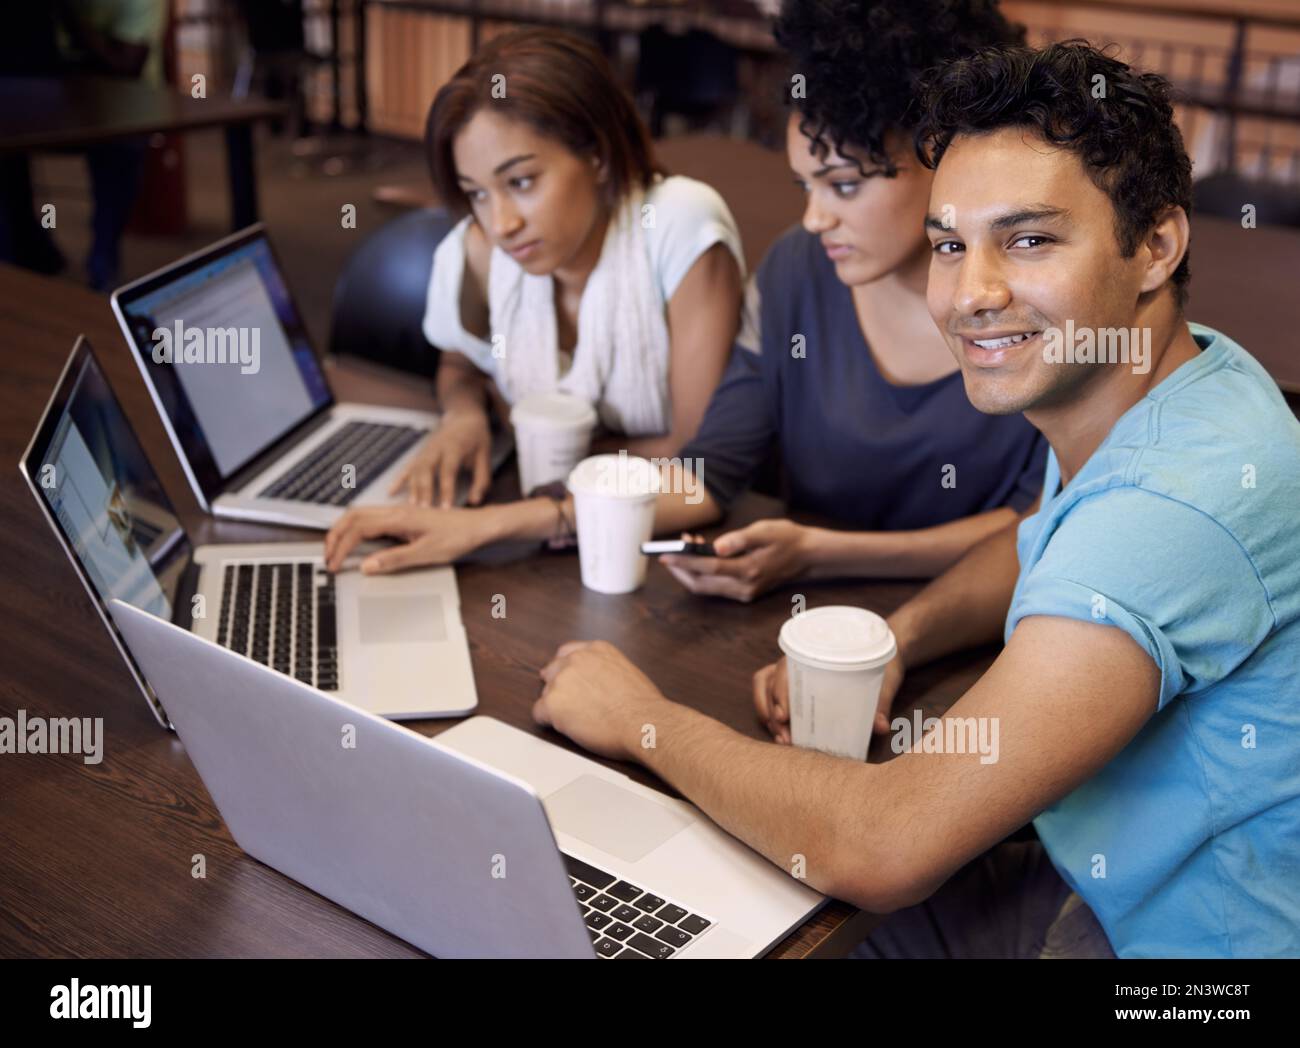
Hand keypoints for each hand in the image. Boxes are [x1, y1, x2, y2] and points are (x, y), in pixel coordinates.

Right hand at [324, 504, 496, 572]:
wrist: (479, 525)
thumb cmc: (458, 537)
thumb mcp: (427, 554)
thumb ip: (395, 560)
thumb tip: (367, 566)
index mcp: (398, 518)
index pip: (357, 529)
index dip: (341, 547)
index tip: (334, 565)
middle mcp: (396, 511)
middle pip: (352, 516)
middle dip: (334, 535)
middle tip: (326, 556)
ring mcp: (399, 512)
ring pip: (361, 514)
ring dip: (344, 530)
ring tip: (336, 549)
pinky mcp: (404, 517)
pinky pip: (372, 518)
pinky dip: (357, 528)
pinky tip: (357, 541)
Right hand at [389, 408, 491, 507]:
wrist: (463, 416)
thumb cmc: (477, 438)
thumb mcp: (485, 456)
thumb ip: (481, 480)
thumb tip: (474, 502)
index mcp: (454, 447)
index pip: (448, 470)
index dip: (446, 489)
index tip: (446, 508)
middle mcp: (436, 448)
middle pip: (426, 469)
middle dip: (424, 490)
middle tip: (424, 510)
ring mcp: (426, 450)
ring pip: (415, 469)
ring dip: (412, 488)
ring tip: (412, 508)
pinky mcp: (420, 453)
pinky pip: (407, 466)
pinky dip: (399, 479)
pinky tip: (390, 492)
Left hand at [534, 640, 669, 761]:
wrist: (643, 722)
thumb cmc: (643, 705)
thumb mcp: (627, 671)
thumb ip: (606, 669)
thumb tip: (599, 681)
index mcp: (596, 649)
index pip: (568, 653)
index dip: (568, 671)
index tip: (571, 682)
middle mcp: (576, 659)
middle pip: (553, 672)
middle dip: (561, 688)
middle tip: (574, 706)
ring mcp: (562, 680)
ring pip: (547, 694)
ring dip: (558, 706)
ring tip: (580, 720)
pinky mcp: (553, 704)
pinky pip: (538, 714)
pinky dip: (549, 723)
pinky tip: (567, 728)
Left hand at [660, 519, 815, 602]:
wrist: (807, 555)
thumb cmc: (786, 538)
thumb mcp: (764, 530)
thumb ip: (739, 539)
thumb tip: (716, 546)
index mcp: (748, 570)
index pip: (708, 568)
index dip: (683, 562)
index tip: (665, 555)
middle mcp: (744, 587)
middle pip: (701, 584)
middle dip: (680, 570)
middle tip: (668, 551)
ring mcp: (744, 593)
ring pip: (706, 588)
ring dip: (690, 571)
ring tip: (685, 547)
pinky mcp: (744, 592)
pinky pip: (716, 586)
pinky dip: (702, 574)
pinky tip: (701, 555)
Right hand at [751, 651, 906, 743]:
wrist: (883, 658)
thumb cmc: (881, 667)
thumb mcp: (884, 682)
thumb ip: (880, 703)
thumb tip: (880, 727)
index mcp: (816, 653)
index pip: (785, 669)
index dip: (780, 692)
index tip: (784, 716)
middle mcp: (798, 659)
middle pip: (770, 682)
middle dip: (772, 712)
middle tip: (784, 739)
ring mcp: (792, 670)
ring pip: (764, 687)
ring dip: (767, 714)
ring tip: (781, 739)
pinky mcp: (792, 683)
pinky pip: (769, 693)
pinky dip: (768, 713)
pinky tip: (780, 733)